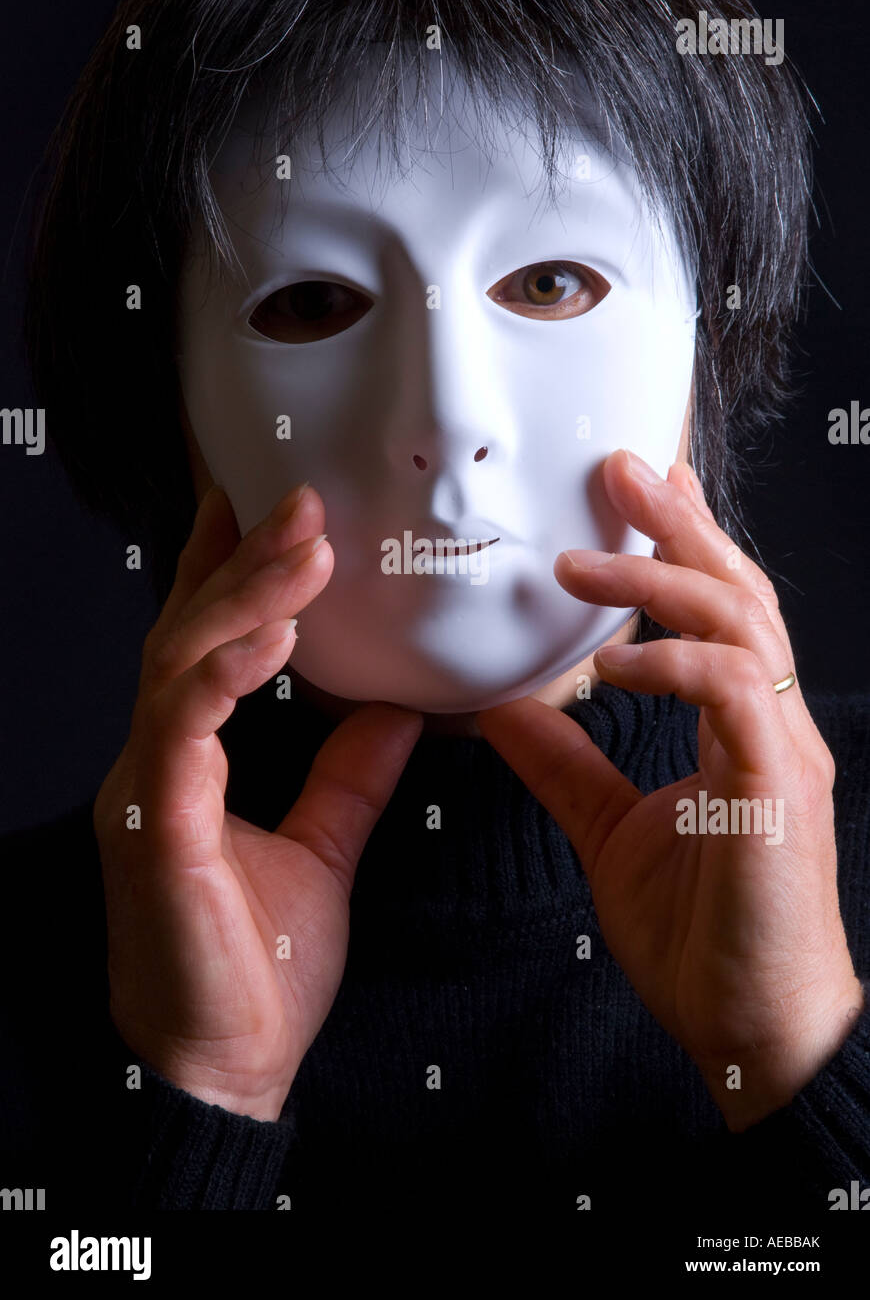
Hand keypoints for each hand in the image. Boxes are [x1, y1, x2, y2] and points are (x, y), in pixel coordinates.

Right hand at [94, 483, 422, 1120]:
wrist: (223, 1070)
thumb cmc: (255, 969)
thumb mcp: (321, 849)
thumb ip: (349, 776)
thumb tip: (397, 710)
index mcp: (187, 763)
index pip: (205, 645)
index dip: (230, 571)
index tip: (270, 510)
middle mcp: (157, 762)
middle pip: (188, 632)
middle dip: (245, 562)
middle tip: (304, 504)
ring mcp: (148, 789)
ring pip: (179, 661)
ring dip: (244, 597)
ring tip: (304, 548)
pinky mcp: (156, 826)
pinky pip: (181, 727)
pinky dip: (225, 671)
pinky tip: (275, 635)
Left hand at [476, 448, 863, 1130]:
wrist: (753, 1034)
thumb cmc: (702, 935)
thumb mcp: (611, 828)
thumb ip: (566, 762)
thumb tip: (501, 707)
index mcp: (737, 728)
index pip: (717, 611)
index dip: (682, 543)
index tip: (638, 490)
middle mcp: (768, 725)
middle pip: (737, 590)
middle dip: (680, 521)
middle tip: (623, 465)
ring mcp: (780, 752)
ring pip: (742, 623)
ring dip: (666, 575)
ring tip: (591, 552)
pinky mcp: (775, 789)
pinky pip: (733, 694)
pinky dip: (673, 662)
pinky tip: (616, 654)